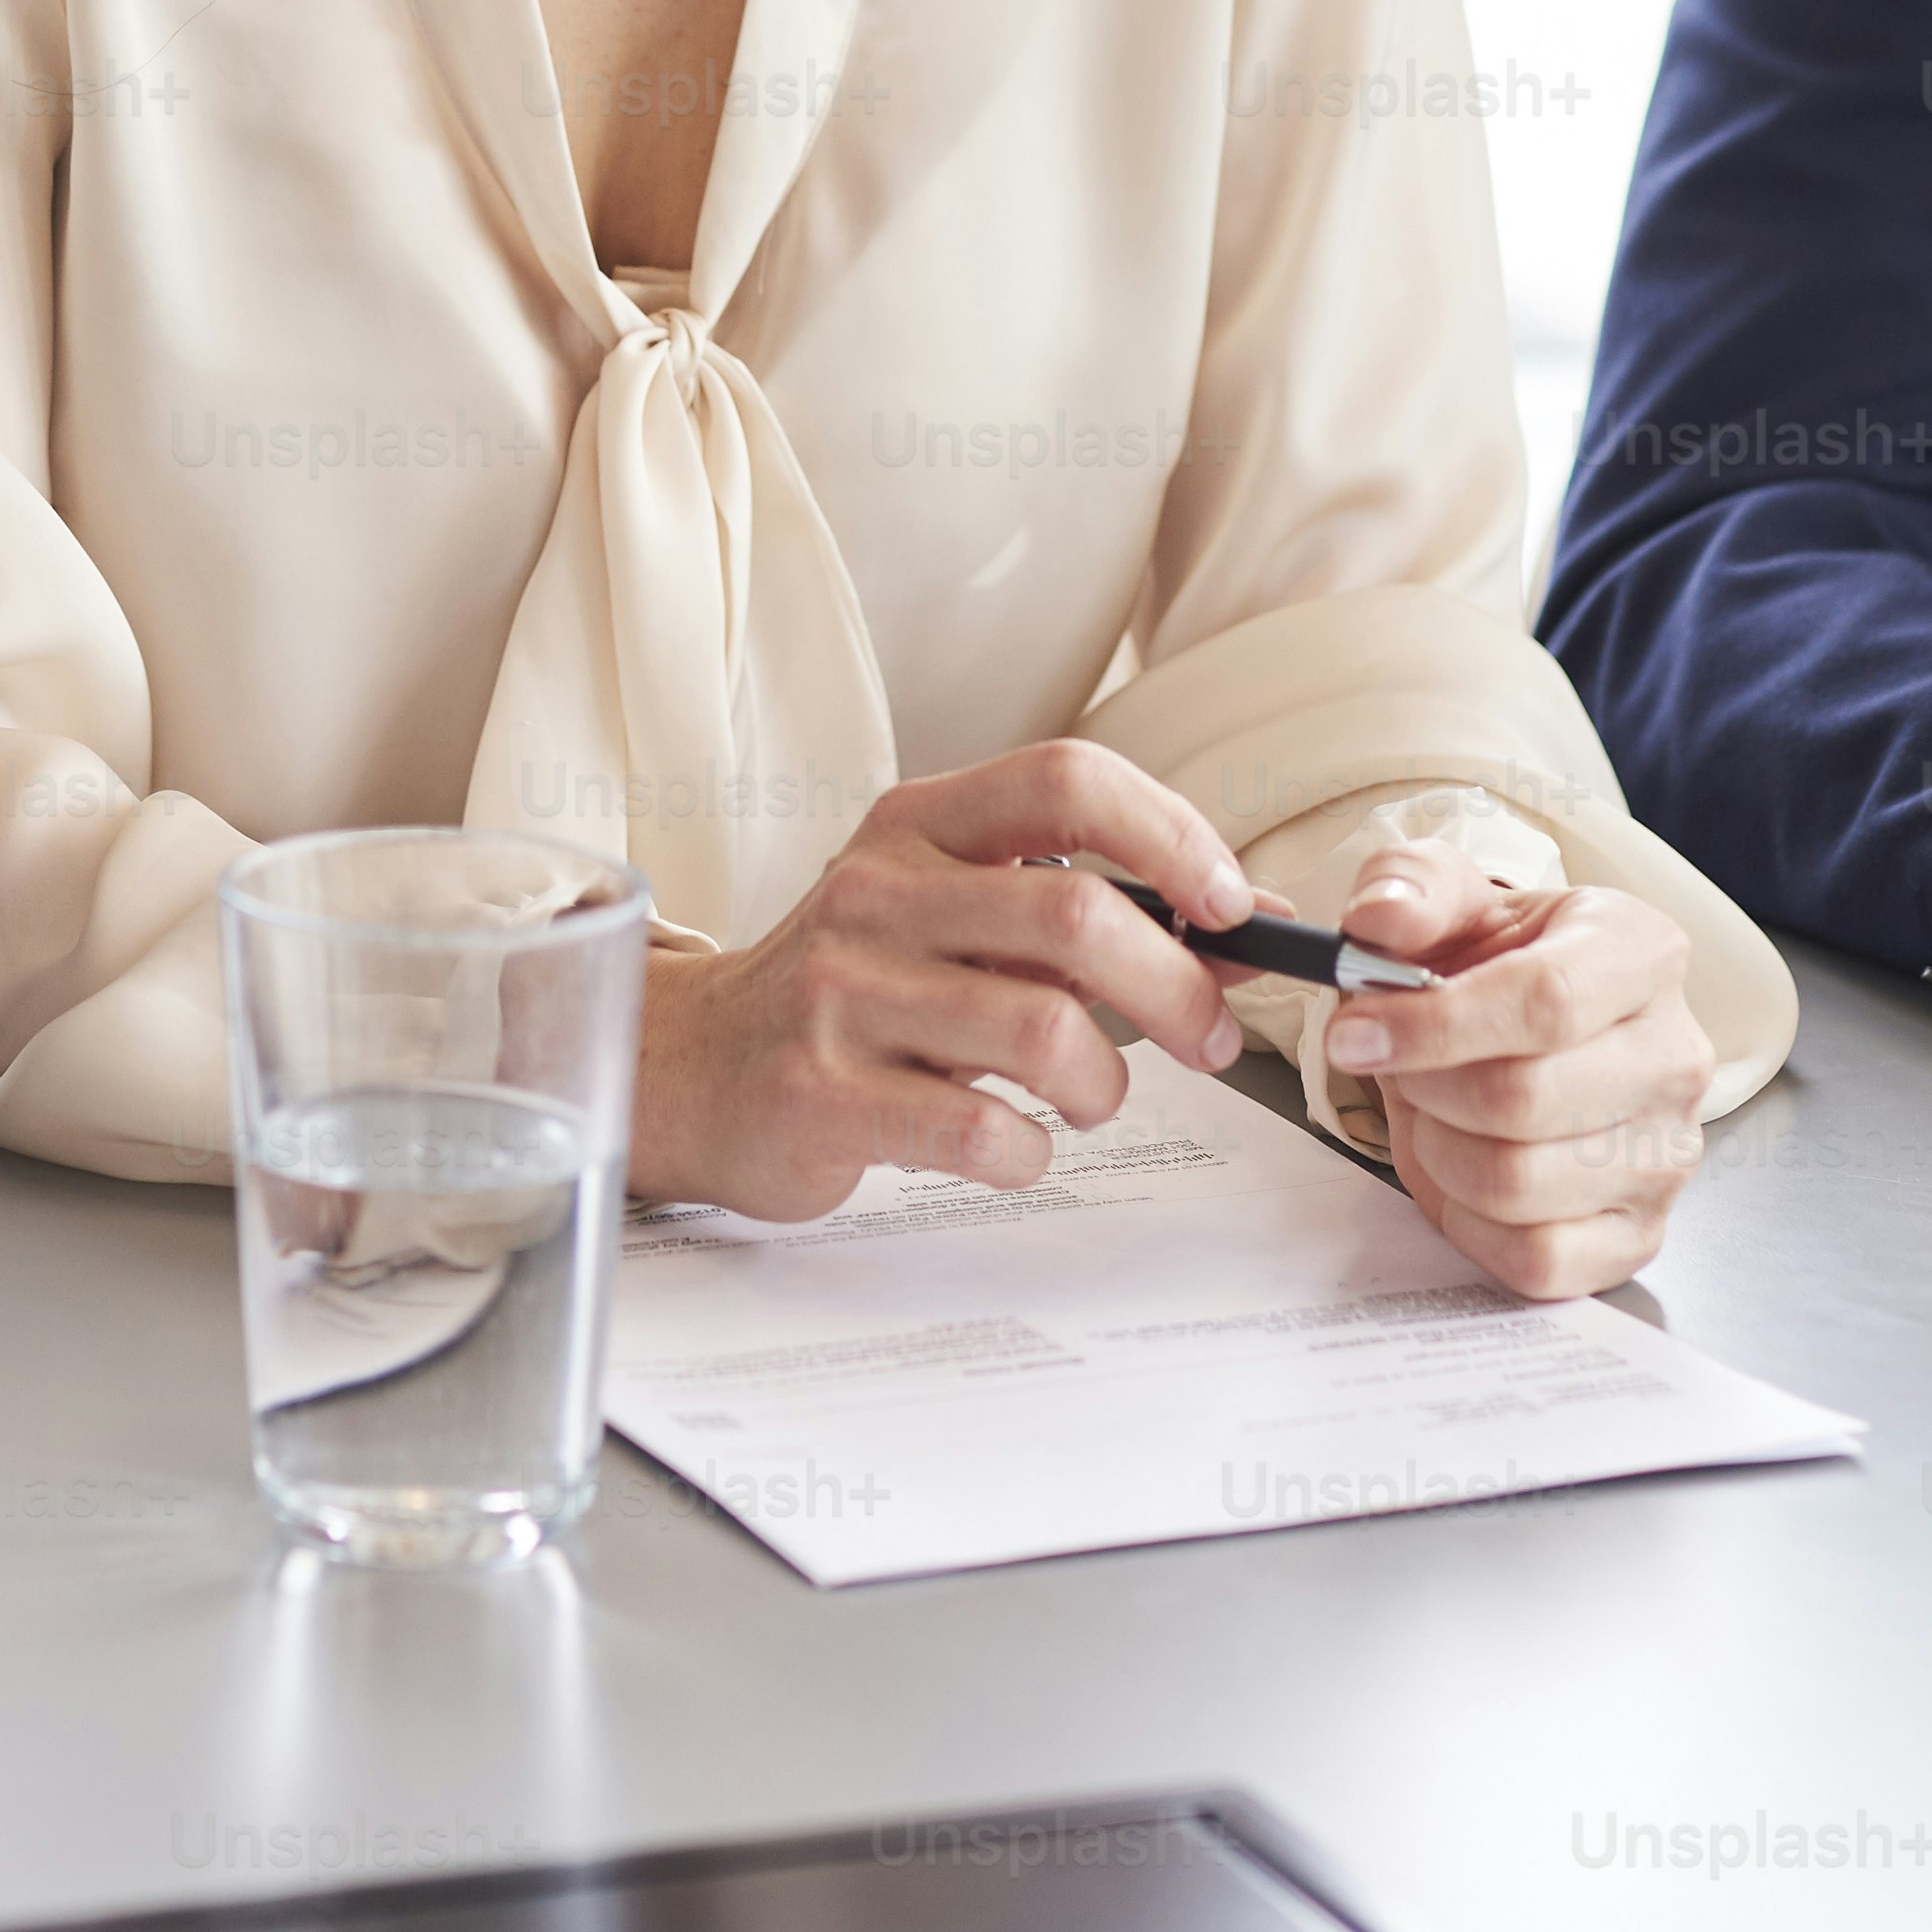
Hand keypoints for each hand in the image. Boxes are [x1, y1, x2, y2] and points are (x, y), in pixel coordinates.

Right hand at [627, 741, 1250, 1220]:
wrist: (689, 1067)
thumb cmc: (850, 990)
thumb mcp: (948, 915)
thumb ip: (1077, 912)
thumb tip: (1242, 923)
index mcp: (917, 826)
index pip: (1065, 780)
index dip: (1171, 834)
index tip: (1229, 903)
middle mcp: (876, 893)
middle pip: (1076, 916)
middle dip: (1178, 987)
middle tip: (1210, 1036)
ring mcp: (843, 993)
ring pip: (1044, 1031)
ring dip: (1107, 1083)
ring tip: (1089, 1097)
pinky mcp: (824, 1094)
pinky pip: (980, 1132)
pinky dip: (1030, 1151)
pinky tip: (1012, 1143)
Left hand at [1313, 855, 1710, 1299]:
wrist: (1531, 1030)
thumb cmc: (1493, 966)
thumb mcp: (1449, 900)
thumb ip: (1408, 887)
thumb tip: (1379, 919)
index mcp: (1641, 952)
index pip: (1545, 1003)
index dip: (1433, 1027)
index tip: (1355, 1033)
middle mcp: (1675, 1055)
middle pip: (1522, 1101)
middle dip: (1426, 1089)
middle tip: (1402, 1069)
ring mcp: (1668, 1154)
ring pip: (1518, 1184)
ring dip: (1440, 1152)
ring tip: (1437, 1112)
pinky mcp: (1641, 1233)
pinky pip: (1537, 1259)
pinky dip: (1470, 1223)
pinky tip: (1463, 1172)